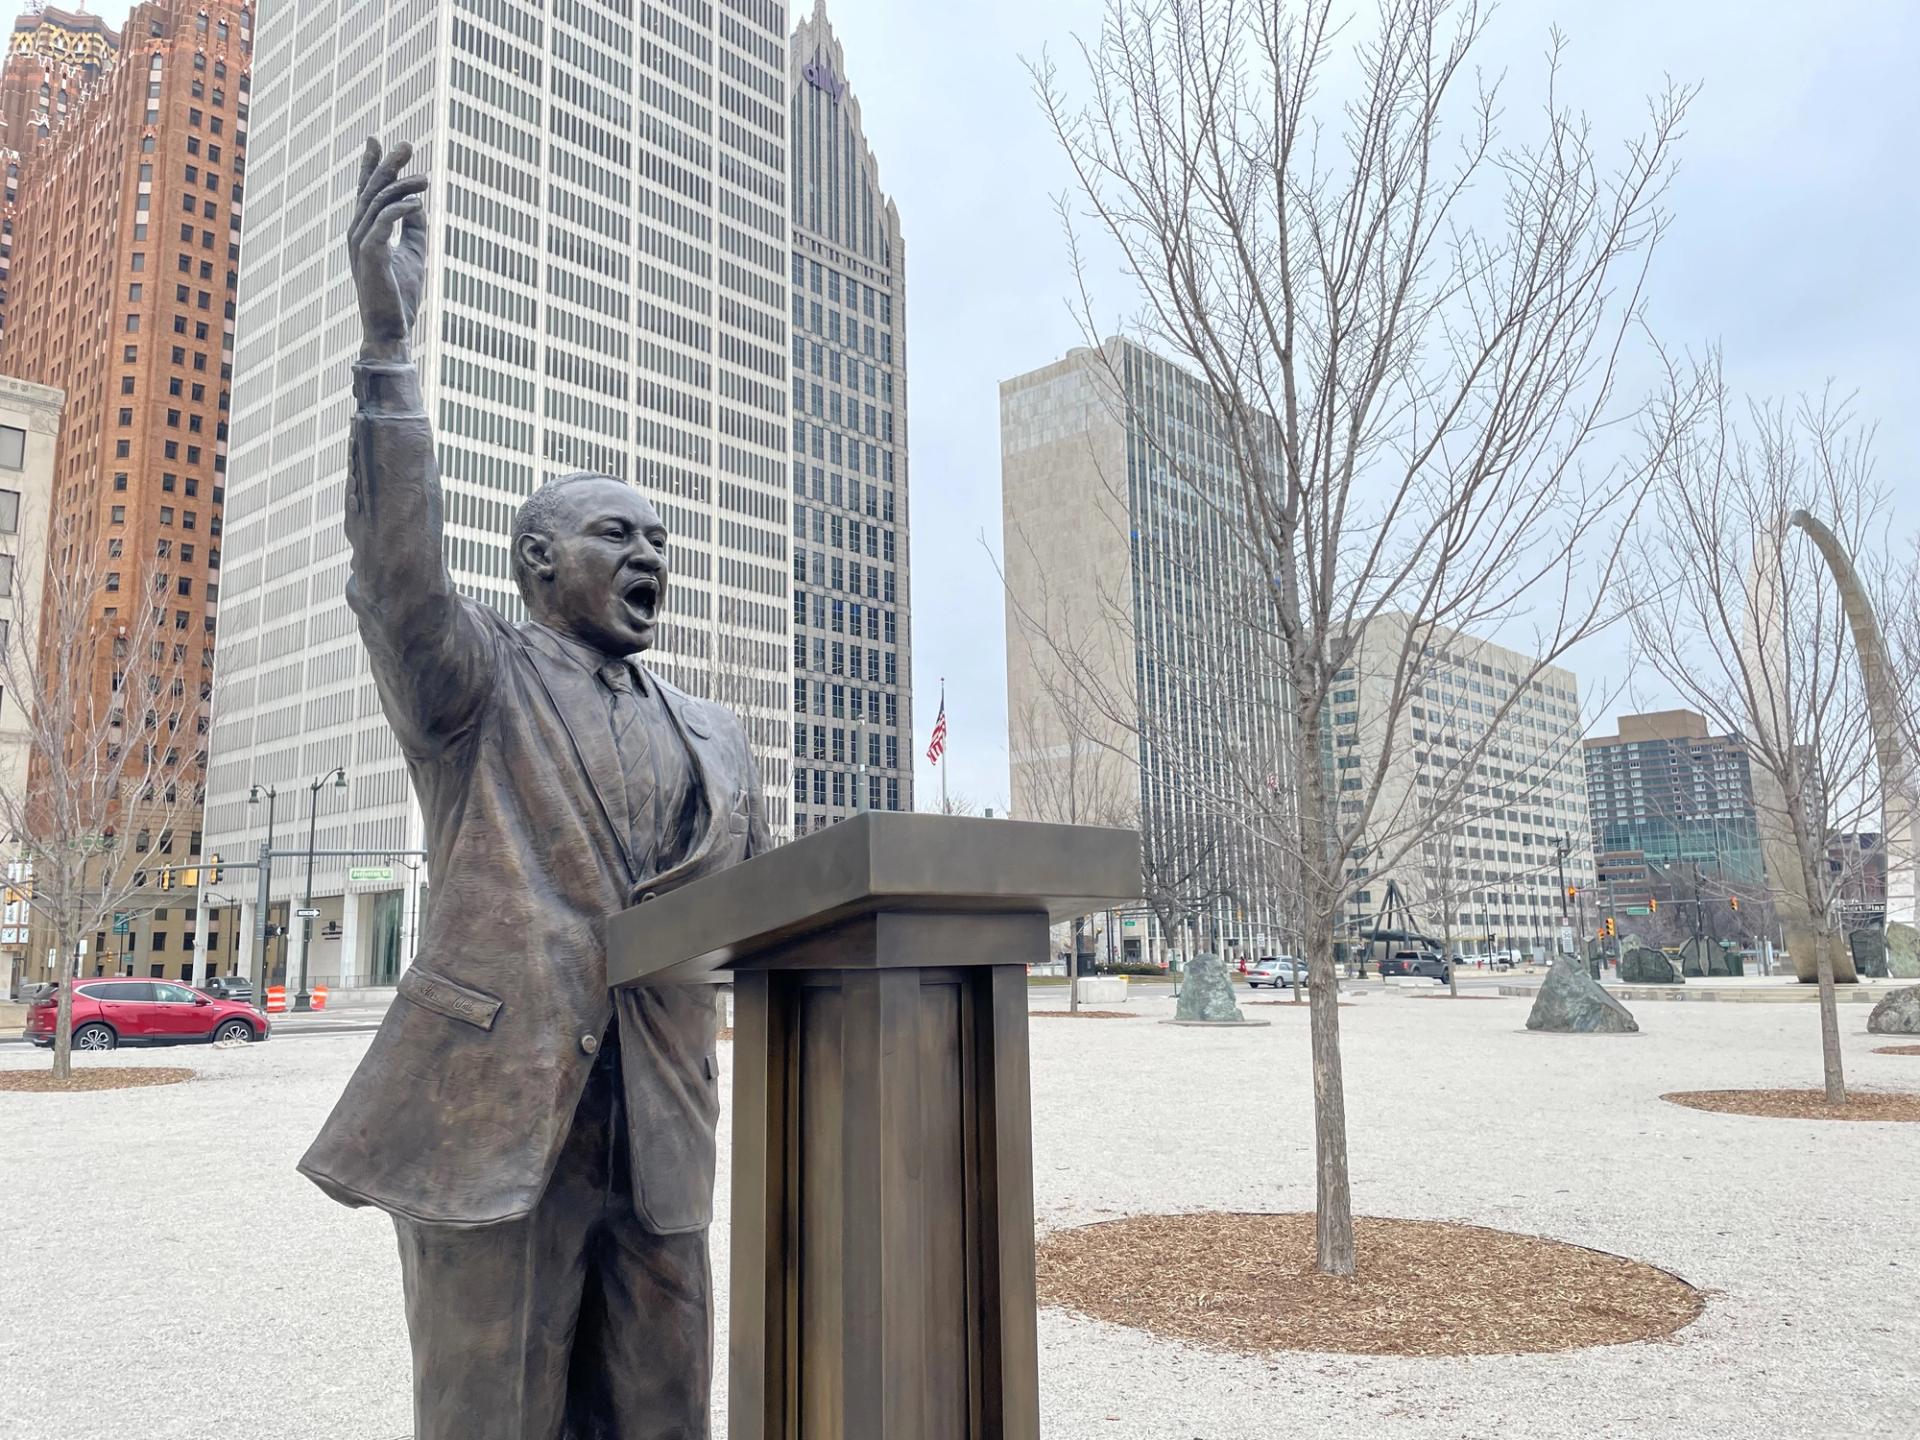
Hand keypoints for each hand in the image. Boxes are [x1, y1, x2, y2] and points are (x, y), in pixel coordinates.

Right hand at [348, 138, 428, 359]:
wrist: (390, 329)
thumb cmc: (399, 295)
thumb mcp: (412, 254)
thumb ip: (413, 228)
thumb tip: (419, 203)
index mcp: (364, 230)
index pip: (366, 191)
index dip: (370, 164)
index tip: (377, 140)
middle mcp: (357, 232)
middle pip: (371, 190)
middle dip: (388, 164)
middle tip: (407, 144)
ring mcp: (360, 244)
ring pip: (378, 204)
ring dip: (403, 187)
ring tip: (425, 179)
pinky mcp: (370, 256)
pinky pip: (383, 224)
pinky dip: (400, 210)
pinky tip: (417, 203)